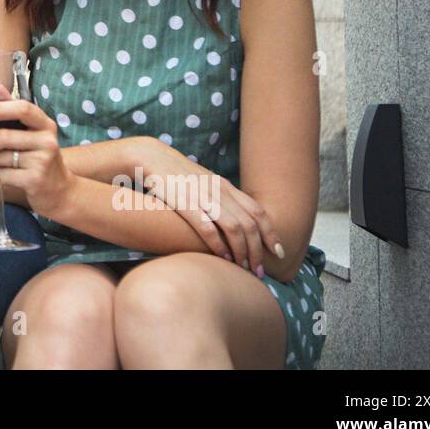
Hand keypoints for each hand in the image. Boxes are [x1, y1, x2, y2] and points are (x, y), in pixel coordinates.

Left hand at [0, 85, 75, 215]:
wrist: (61, 191)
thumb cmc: (40, 159)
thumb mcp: (33, 134)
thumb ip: (14, 111)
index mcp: (45, 125)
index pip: (22, 108)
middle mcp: (47, 141)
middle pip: (4, 137)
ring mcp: (43, 161)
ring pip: (0, 158)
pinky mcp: (35, 180)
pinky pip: (3, 174)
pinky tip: (4, 176)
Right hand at [131, 136, 283, 276]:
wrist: (151, 158)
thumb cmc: (178, 176)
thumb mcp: (205, 182)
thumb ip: (222, 198)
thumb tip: (239, 219)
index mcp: (226, 186)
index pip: (258, 212)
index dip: (271, 233)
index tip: (277, 252)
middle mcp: (219, 191)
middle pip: (250, 224)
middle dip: (258, 250)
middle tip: (260, 270)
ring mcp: (203, 197)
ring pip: (235, 228)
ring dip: (243, 252)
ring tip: (244, 268)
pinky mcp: (185, 204)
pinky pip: (208, 229)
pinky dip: (219, 246)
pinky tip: (223, 258)